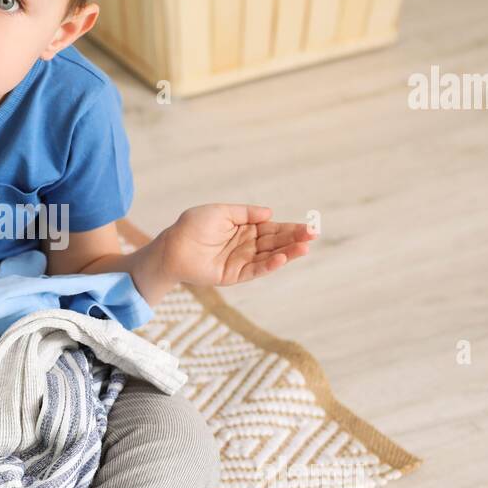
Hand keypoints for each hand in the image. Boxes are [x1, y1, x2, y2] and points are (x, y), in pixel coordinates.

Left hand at [159, 204, 315, 286]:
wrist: (173, 246)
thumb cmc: (193, 226)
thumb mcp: (221, 212)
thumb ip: (245, 213)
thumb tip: (270, 213)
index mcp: (245, 229)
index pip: (273, 229)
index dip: (291, 228)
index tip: (310, 227)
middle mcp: (246, 246)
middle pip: (275, 242)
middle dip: (295, 239)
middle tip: (314, 235)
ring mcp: (241, 261)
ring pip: (269, 257)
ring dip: (288, 253)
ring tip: (305, 247)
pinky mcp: (234, 275)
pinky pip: (255, 270)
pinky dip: (269, 265)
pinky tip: (282, 258)